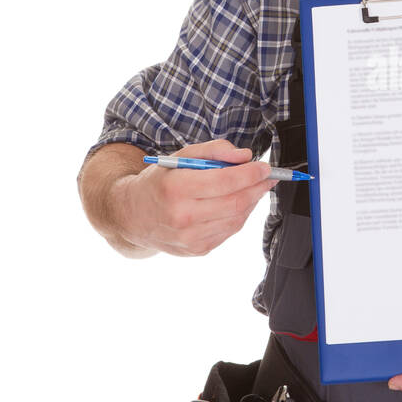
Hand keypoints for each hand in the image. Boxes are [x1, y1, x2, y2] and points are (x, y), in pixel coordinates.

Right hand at [109, 138, 277, 256]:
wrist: (133, 215)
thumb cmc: (159, 183)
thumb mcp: (180, 157)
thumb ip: (214, 151)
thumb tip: (244, 156)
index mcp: (176, 189)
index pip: (225, 182)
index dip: (251, 174)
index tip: (265, 166)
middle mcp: (182, 217)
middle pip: (235, 203)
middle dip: (257, 188)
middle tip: (268, 177)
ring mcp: (190, 238)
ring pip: (236, 219)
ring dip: (250, 201)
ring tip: (253, 187)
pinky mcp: (197, 249)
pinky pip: (229, 231)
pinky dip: (238, 215)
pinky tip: (236, 203)